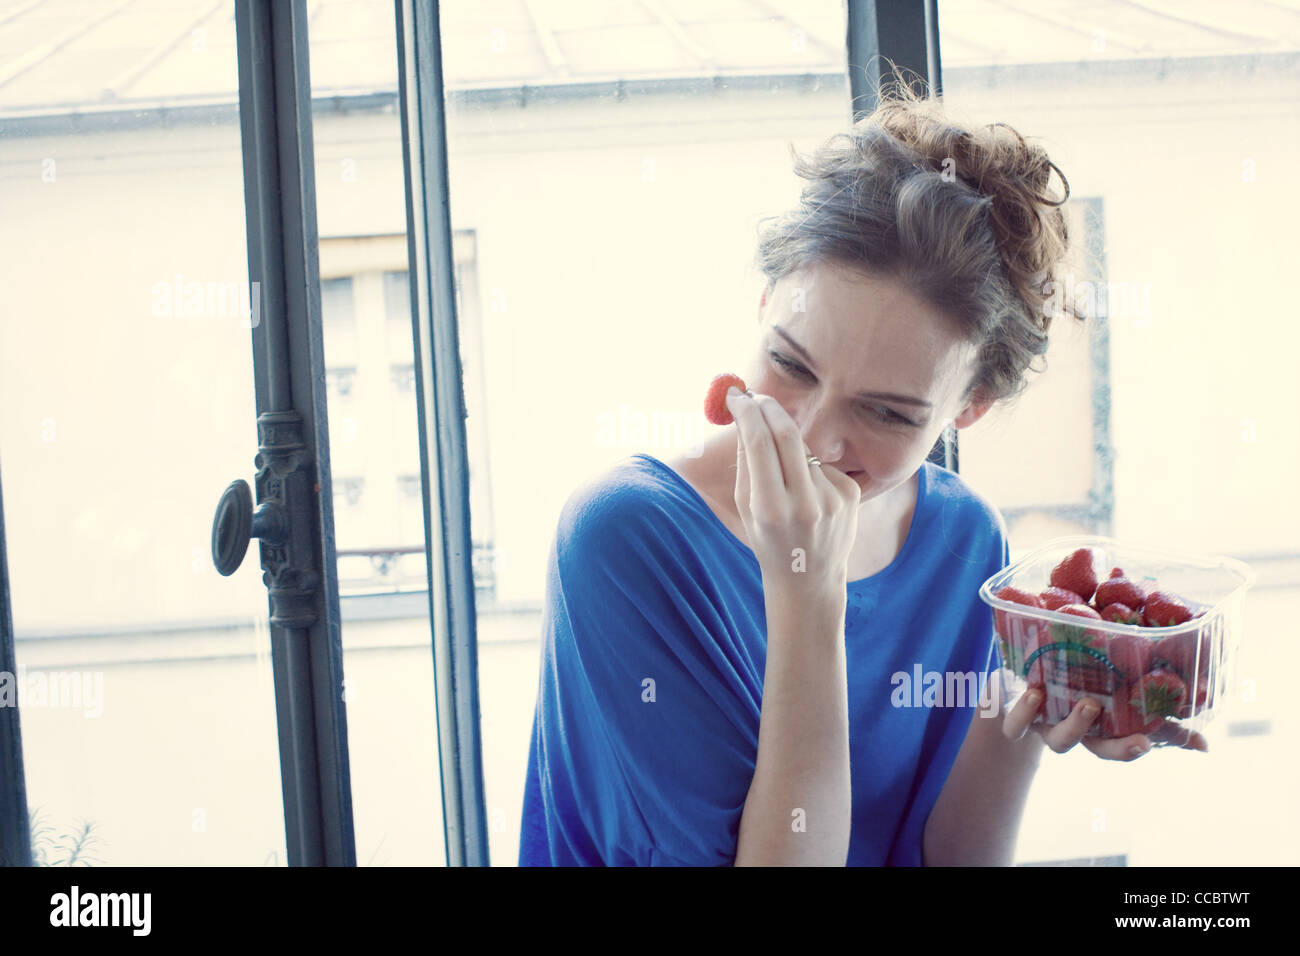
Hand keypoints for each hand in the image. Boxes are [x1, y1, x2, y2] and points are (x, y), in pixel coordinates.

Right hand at [724, 387, 859, 592]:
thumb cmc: (769, 540)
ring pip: (803, 451)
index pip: (758, 443)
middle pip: (786, 434)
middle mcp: (804, 503)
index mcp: (770, 509)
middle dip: (769, 408)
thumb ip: (746, 462)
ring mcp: (831, 499)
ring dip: (787, 447)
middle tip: (756, 397)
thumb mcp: (746, 507)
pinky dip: (809, 469)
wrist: (808, 579)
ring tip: (783, 477)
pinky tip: (808, 495)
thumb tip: (745, 415)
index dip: (746, 412)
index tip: (736, 395)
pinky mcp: (851, 495)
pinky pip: (822, 465)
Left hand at [1001, 687, 1208, 759]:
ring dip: (1078, 726)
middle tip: (1143, 741)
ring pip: (1062, 741)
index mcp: (1101, 722)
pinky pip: (1017, 725)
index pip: (1135, 739)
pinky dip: (1025, 714)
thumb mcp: (1103, 678)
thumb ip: (1143, 688)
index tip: (1193, 743)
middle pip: (1103, 750)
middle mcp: (1078, 730)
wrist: (1007, 678)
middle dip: (1124, 749)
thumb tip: (1201, 719)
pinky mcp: (1016, 718)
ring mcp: (1047, 726)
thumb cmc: (1064, 679)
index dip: (1162, 742)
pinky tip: (1035, 694)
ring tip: (1090, 704)